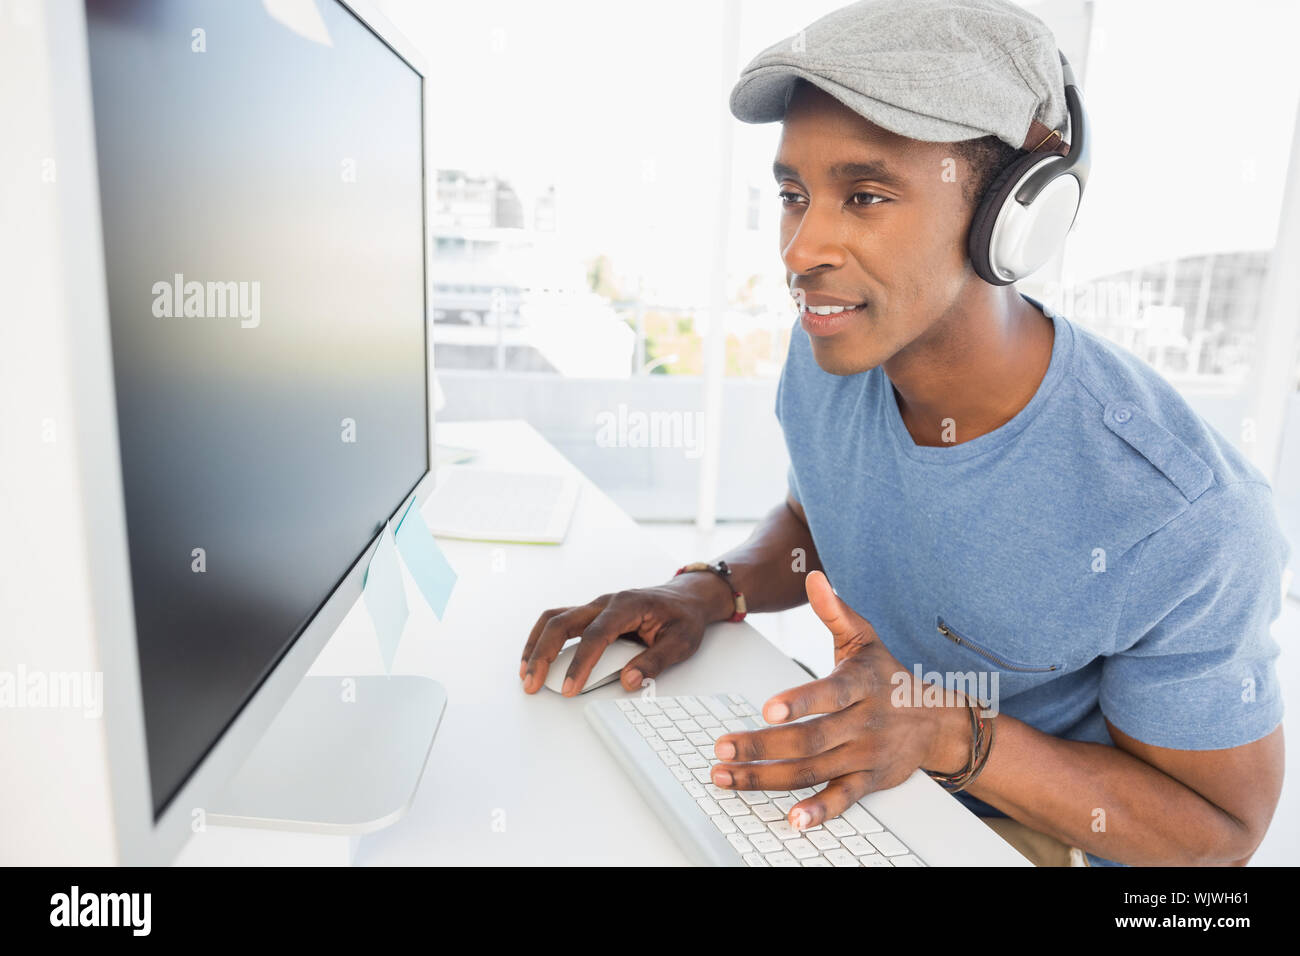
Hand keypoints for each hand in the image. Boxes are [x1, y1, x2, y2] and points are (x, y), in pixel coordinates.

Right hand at [519, 572, 733, 695]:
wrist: (686, 598)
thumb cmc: (683, 617)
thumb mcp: (681, 642)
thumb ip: (655, 662)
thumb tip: (630, 681)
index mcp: (627, 606)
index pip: (596, 635)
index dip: (580, 663)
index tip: (569, 688)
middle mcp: (605, 602)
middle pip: (562, 623)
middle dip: (543, 654)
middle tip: (532, 683)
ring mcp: (595, 607)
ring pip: (554, 619)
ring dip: (536, 645)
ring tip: (525, 673)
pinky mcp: (591, 615)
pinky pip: (559, 622)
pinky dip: (543, 639)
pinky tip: (537, 659)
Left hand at [710, 571, 970, 829]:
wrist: (937, 720)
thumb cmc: (888, 676)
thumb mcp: (865, 640)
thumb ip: (835, 612)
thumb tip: (815, 578)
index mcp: (860, 684)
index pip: (830, 694)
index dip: (800, 701)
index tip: (768, 708)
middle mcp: (863, 723)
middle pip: (809, 739)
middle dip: (762, 746)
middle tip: (723, 750)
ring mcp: (865, 755)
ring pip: (813, 770)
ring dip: (768, 778)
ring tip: (727, 778)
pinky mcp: (868, 781)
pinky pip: (843, 799)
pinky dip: (819, 811)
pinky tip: (792, 820)